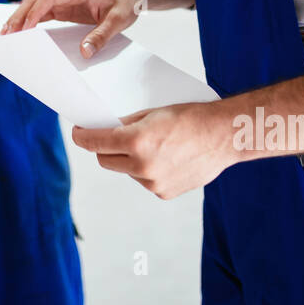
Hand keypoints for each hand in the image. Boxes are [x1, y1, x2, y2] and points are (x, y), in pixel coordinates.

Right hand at [0, 0, 142, 58]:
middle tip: (4, 33)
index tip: (24, 29)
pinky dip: (30, 22)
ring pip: (36, 6)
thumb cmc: (127, 2)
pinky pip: (43, 13)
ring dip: (21, 19)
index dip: (34, 12)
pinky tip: (21, 33)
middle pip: (36, 0)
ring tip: (6, 34)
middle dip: (19, 15)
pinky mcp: (64, 8)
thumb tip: (84, 52)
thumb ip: (101, 35)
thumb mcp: (119, 19)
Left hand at [72, 102, 234, 199]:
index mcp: (136, 141)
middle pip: (105, 161)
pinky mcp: (164, 193)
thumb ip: (127, 122)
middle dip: (104, 149)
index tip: (79, 133)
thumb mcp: (153, 112)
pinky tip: (165, 159)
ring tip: (151, 146)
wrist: (224, 135)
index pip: (94, 142)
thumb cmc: (191, 117)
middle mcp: (142, 166)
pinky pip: (145, 181)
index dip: (82, 136)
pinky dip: (147, 171)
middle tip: (109, 138)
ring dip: (129, 160)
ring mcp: (153, 183)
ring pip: (127, 171)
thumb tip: (106, 128)